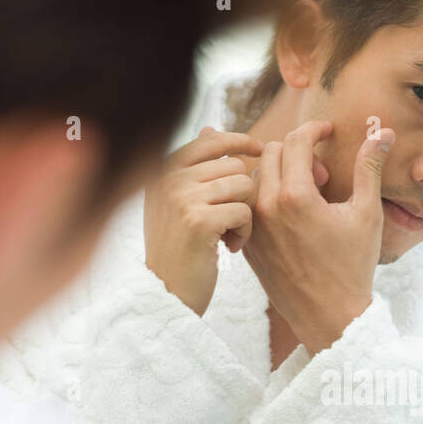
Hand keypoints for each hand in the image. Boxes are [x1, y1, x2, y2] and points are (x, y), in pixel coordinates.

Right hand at [144, 127, 262, 315]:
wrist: (165, 295)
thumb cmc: (178, 250)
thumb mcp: (175, 202)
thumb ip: (192, 167)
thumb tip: (210, 128)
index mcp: (162, 168)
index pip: (211, 140)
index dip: (240, 142)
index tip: (259, 150)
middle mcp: (168, 177)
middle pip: (234, 166)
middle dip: (243, 193)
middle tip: (231, 222)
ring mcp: (181, 197)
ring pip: (243, 185)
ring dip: (246, 214)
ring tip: (230, 235)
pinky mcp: (198, 220)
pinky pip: (244, 210)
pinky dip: (245, 231)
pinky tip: (230, 248)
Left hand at [244, 120, 394, 353]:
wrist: (329, 317)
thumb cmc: (353, 268)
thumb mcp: (367, 215)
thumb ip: (369, 168)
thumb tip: (384, 133)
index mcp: (295, 197)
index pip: (295, 141)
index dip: (314, 129)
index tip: (326, 131)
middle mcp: (267, 208)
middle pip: (270, 152)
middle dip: (297, 151)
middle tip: (323, 175)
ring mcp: (253, 228)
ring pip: (256, 177)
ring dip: (280, 174)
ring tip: (309, 197)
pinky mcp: (248, 244)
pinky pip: (249, 205)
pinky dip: (267, 198)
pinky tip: (292, 216)